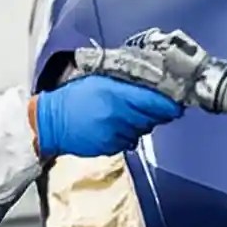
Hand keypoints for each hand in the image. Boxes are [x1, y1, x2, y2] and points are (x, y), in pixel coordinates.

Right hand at [32, 75, 183, 157]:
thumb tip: (151, 84)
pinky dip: (129, 133)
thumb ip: (125, 82)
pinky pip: (130, 140)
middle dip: (158, 111)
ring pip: (142, 129)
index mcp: (114, 93)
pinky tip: (117, 124)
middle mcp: (117, 115)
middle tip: (159, 103)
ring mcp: (114, 133)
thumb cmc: (72, 98)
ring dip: (142, 122)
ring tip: (128, 112)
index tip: (178, 99)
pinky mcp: (110, 147)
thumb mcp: (98, 80)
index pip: (153, 101)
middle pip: (152, 117)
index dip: (169, 102)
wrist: (49, 123)